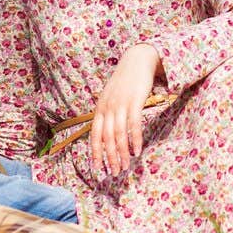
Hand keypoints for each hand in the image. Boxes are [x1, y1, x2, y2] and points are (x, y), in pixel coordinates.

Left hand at [90, 44, 159, 175]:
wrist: (137, 60)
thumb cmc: (125, 81)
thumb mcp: (111, 97)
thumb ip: (108, 112)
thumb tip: (107, 132)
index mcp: (100, 108)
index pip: (95, 135)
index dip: (95, 152)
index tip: (98, 168)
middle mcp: (107, 108)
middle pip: (107, 138)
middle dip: (110, 157)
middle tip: (115, 172)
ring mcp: (120, 105)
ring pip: (119, 134)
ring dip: (122, 153)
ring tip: (125, 166)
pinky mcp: (134, 102)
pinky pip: (133, 125)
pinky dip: (135, 139)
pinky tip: (137, 151)